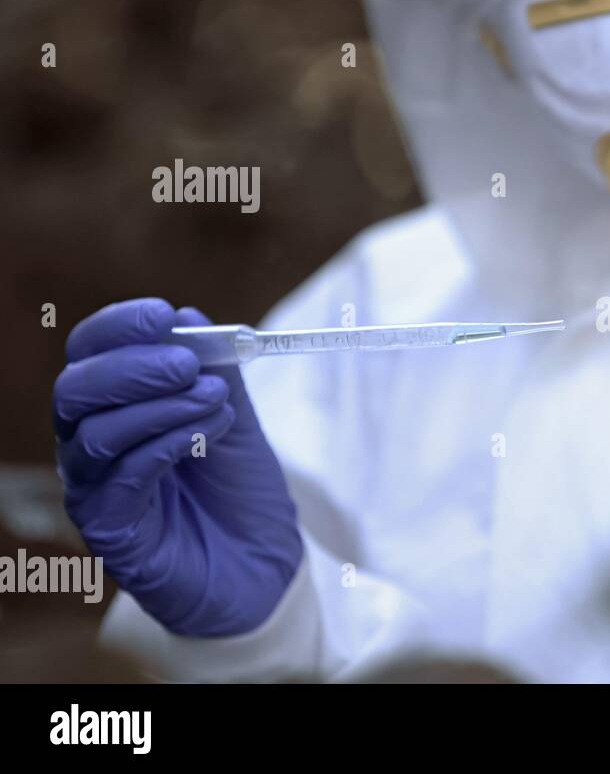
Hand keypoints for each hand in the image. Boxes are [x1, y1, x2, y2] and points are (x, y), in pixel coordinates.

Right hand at [53, 298, 301, 635]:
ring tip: (216, 400)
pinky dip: (166, 444)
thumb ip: (214, 372)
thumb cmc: (240, 491)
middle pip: (75, 389)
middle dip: (132, 367)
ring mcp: (95, 488)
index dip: (117, 328)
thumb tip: (188, 316)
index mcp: (115, 406)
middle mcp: (91, 444)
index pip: (89, 353)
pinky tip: (207, 434)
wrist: (262, 564)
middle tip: (187, 364)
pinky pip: (121, 477)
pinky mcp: (111, 529)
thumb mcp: (235, 418)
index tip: (162, 315)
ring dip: (160, 406)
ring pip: (95, 432)